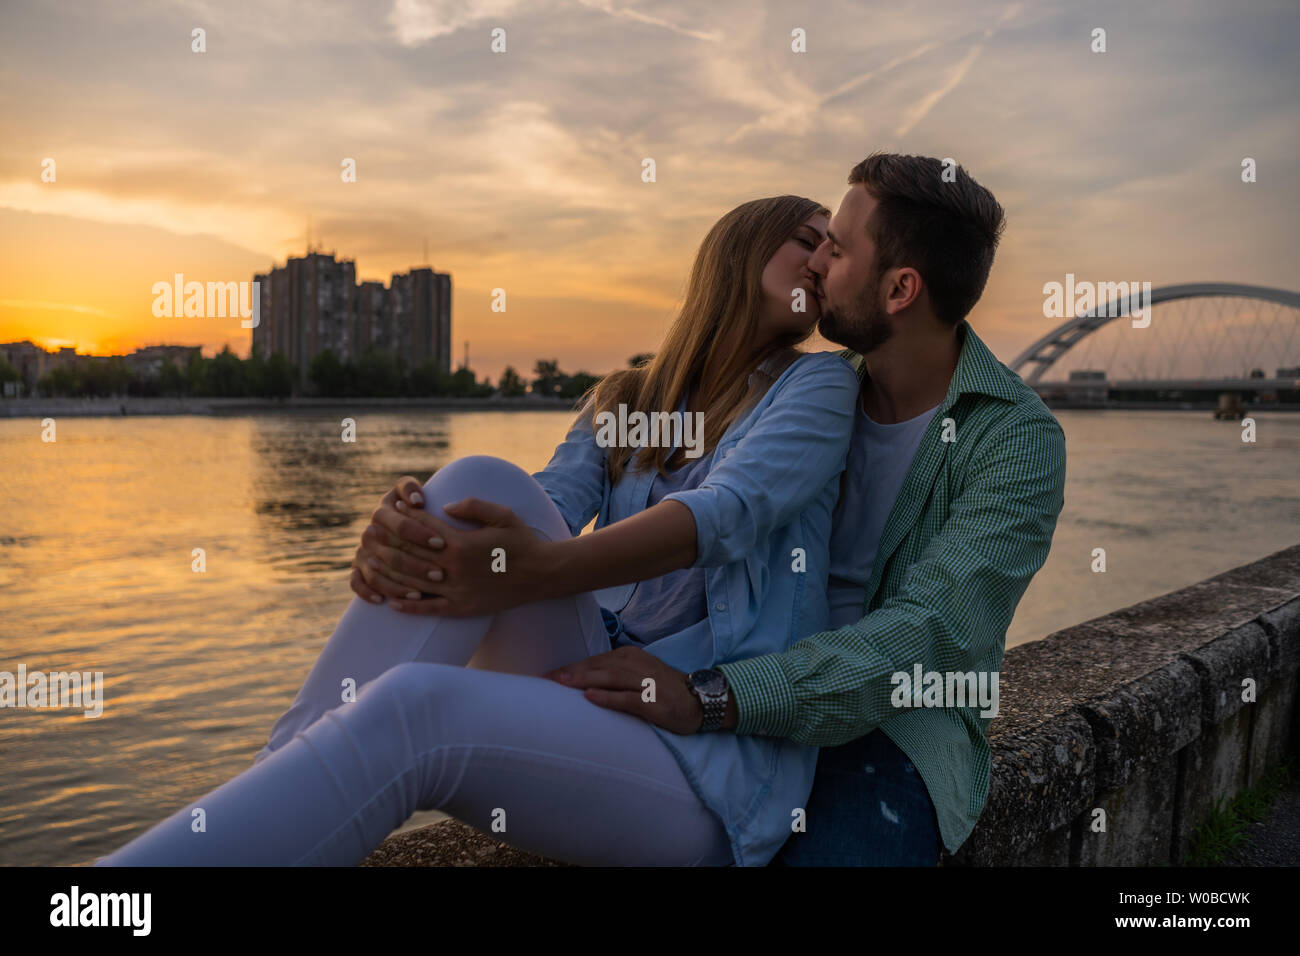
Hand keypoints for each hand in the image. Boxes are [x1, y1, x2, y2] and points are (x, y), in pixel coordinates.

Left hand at [351, 476, 553, 616]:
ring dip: (389, 574)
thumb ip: (473, 506)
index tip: (389, 510)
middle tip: (369, 534)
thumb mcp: (503, 515)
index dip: (403, 518)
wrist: (543, 575)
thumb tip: (444, 506)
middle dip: (386, 543)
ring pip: (412, 583)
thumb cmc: (523, 542)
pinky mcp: (462, 608)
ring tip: (371, 565)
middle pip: (409, 555)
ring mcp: (457, 591)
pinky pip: (429, 609)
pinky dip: (409, 607)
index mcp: (461, 543)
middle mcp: (454, 568)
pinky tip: (393, 603)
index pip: (421, 529)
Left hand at [541, 647, 707, 734]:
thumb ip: (614, 673)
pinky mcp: (653, 701)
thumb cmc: (664, 689)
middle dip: (571, 672)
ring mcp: (646, 682)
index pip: (596, 660)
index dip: (572, 666)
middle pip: (598, 666)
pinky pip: (627, 698)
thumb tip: (581, 680)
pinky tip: (590, 697)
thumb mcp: (638, 674)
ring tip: (561, 683)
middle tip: (547, 679)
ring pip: (610, 677)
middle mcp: (637, 664)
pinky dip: (607, 697)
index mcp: (631, 656)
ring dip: (584, 679)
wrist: (699, 701)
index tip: (549, 675)